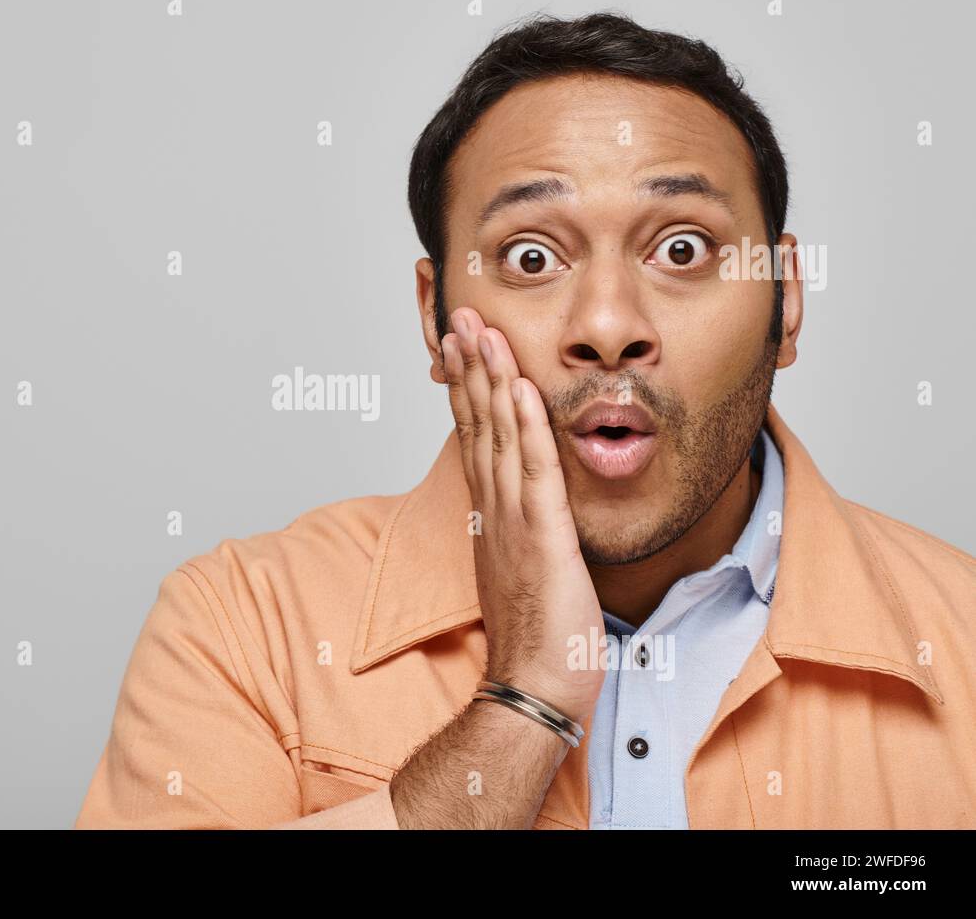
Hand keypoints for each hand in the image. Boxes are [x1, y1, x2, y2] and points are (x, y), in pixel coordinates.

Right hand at [442, 307, 606, 722]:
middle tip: (459, 317)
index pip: (474, 436)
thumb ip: (519, 525)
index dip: (466, 387)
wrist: (534, 684)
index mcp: (490, 513)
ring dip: (491, 379)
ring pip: (498, 436)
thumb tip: (522, 501)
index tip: (458, 347)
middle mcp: (493, 508)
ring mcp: (513, 520)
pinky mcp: (543, 536)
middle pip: (477, 423)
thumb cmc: (534, 634)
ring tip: (481, 331)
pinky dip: (526, 428)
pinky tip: (522, 388)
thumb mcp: (522, 566)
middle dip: (469, 366)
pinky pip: (533, 473)